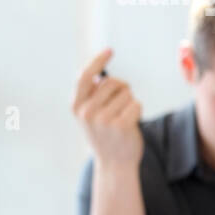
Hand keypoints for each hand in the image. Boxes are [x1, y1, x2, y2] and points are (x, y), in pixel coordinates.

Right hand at [71, 47, 143, 167]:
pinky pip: (136, 104)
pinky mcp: (121, 124)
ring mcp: (103, 119)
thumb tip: (101, 75)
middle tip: (121, 106)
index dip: (97, 61)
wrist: (115, 164)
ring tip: (124, 118)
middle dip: (122, 89)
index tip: (110, 51)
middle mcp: (87, 112)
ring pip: (127, 93)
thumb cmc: (106, 135)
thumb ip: (92, 97)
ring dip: (130, 102)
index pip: (84, 77)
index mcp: (76, 106)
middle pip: (112, 82)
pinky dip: (138, 111)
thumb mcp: (91, 116)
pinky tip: (131, 124)